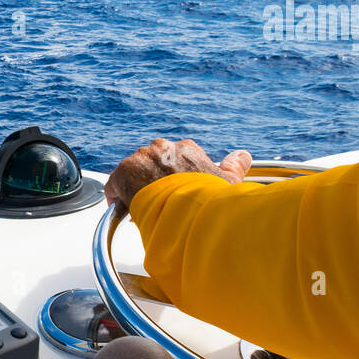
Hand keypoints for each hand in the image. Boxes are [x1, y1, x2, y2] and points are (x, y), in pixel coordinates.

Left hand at [104, 139, 251, 211]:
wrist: (186, 210)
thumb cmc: (208, 200)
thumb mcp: (228, 183)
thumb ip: (235, 166)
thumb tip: (243, 155)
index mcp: (186, 149)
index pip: (173, 159)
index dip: (171, 179)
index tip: (172, 194)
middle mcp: (163, 148)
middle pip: (152, 164)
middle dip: (152, 182)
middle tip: (157, 204)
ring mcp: (142, 158)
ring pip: (134, 172)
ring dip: (136, 188)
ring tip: (142, 209)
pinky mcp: (125, 171)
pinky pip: (115, 182)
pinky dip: (116, 195)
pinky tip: (122, 208)